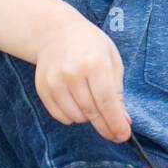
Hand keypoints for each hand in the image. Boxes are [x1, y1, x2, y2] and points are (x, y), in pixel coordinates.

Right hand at [32, 15, 131, 141]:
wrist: (56, 33)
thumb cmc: (90, 46)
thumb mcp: (112, 61)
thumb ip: (118, 91)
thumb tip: (124, 120)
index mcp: (94, 63)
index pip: (106, 100)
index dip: (115, 121)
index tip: (123, 135)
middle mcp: (72, 73)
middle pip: (91, 111)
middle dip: (106, 127)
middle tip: (115, 135)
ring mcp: (54, 81)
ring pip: (76, 116)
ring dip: (89, 118)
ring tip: (93, 104)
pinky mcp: (42, 88)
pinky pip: (60, 116)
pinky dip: (72, 117)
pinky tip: (78, 105)